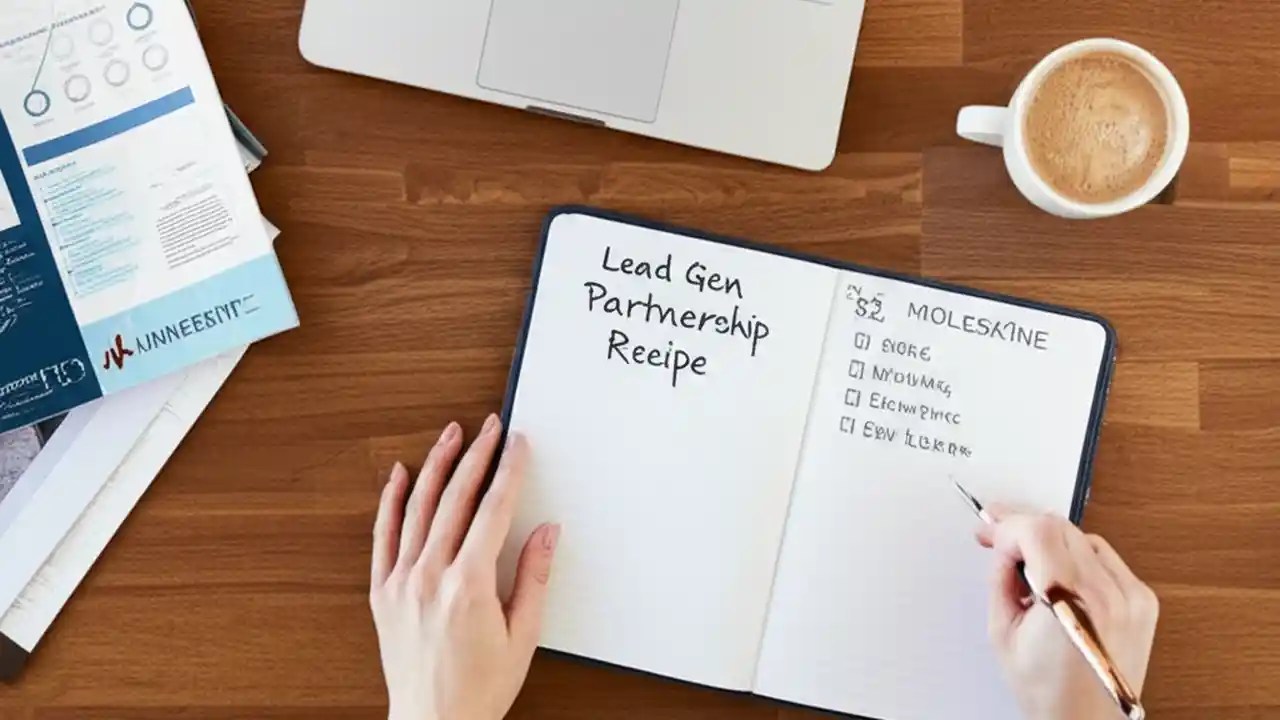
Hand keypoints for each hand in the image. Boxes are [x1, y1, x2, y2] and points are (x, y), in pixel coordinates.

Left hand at [370, 414, 560, 719]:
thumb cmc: (480, 689)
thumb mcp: (523, 636)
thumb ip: (534, 578)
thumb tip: (545, 531)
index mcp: (468, 586)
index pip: (493, 511)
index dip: (509, 472)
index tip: (518, 445)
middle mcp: (430, 577)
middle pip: (455, 499)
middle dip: (477, 456)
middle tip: (490, 427)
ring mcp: (401, 582)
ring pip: (418, 508)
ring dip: (436, 465)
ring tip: (451, 435)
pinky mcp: (382, 592)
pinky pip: (383, 535)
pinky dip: (390, 500)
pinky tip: (399, 474)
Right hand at [976, 511, 1158, 719]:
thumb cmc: (1049, 694)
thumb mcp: (1003, 635)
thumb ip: (1000, 581)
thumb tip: (1002, 549)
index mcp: (1069, 605)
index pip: (1039, 531)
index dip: (1009, 524)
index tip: (991, 530)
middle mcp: (1107, 596)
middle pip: (1061, 527)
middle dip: (1024, 527)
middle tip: (999, 536)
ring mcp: (1131, 597)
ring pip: (1083, 537)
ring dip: (1051, 541)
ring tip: (1030, 563)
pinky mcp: (1143, 600)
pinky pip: (1106, 558)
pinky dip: (1079, 558)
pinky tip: (1061, 577)